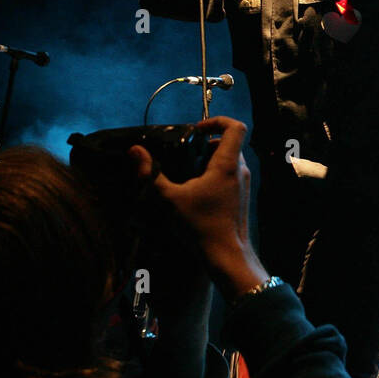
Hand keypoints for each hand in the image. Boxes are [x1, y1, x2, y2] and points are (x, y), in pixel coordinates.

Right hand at [129, 117, 268, 297]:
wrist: (227, 257)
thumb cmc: (201, 227)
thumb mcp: (169, 199)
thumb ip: (150, 174)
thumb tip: (135, 151)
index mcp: (227, 164)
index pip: (235, 127)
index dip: (217, 120)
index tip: (196, 129)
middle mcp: (240, 171)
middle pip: (228, 143)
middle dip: (206, 144)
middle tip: (184, 153)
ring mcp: (243, 185)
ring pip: (229, 160)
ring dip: (209, 161)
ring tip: (186, 174)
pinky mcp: (241, 198)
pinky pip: (230, 176)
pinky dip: (214, 175)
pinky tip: (194, 191)